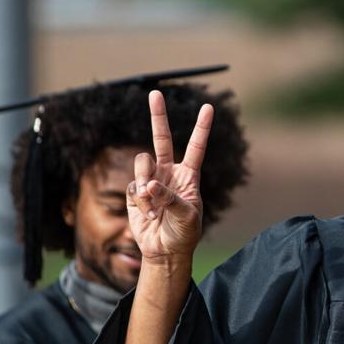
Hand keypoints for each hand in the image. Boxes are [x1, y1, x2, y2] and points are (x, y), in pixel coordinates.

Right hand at [127, 90, 212, 263]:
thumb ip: (171, 198)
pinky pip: (135, 187)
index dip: (202, 128)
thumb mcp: (187, 216)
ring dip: (147, 184)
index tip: (208, 107)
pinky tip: (149, 215)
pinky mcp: (136, 191)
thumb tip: (150, 184)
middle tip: (154, 93)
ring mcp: (151, 180)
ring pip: (142, 163)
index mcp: (189, 176)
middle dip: (158, 116)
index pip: (196, 147)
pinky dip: (141, 202)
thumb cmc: (184, 234)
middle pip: (161, 138)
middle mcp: (169, 172)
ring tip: (155, 208)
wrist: (165, 251)